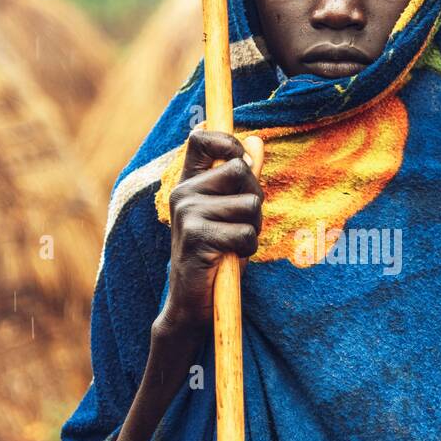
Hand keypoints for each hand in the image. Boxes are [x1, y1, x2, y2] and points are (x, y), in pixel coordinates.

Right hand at [156, 129, 264, 335]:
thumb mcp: (232, 211)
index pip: (201, 138)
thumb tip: (257, 140)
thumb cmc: (217, 253)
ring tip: (233, 243)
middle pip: (240, 170)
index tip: (239, 161)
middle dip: (254, 199)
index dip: (227, 142)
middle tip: (240, 224)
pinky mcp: (197, 236)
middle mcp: (183, 192)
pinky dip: (247, 249)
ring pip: (249, 203)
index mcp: (189, 183)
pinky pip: (245, 232)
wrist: (194, 302)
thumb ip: (243, 177)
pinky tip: (229, 258)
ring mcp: (187, 213)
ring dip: (253, 227)